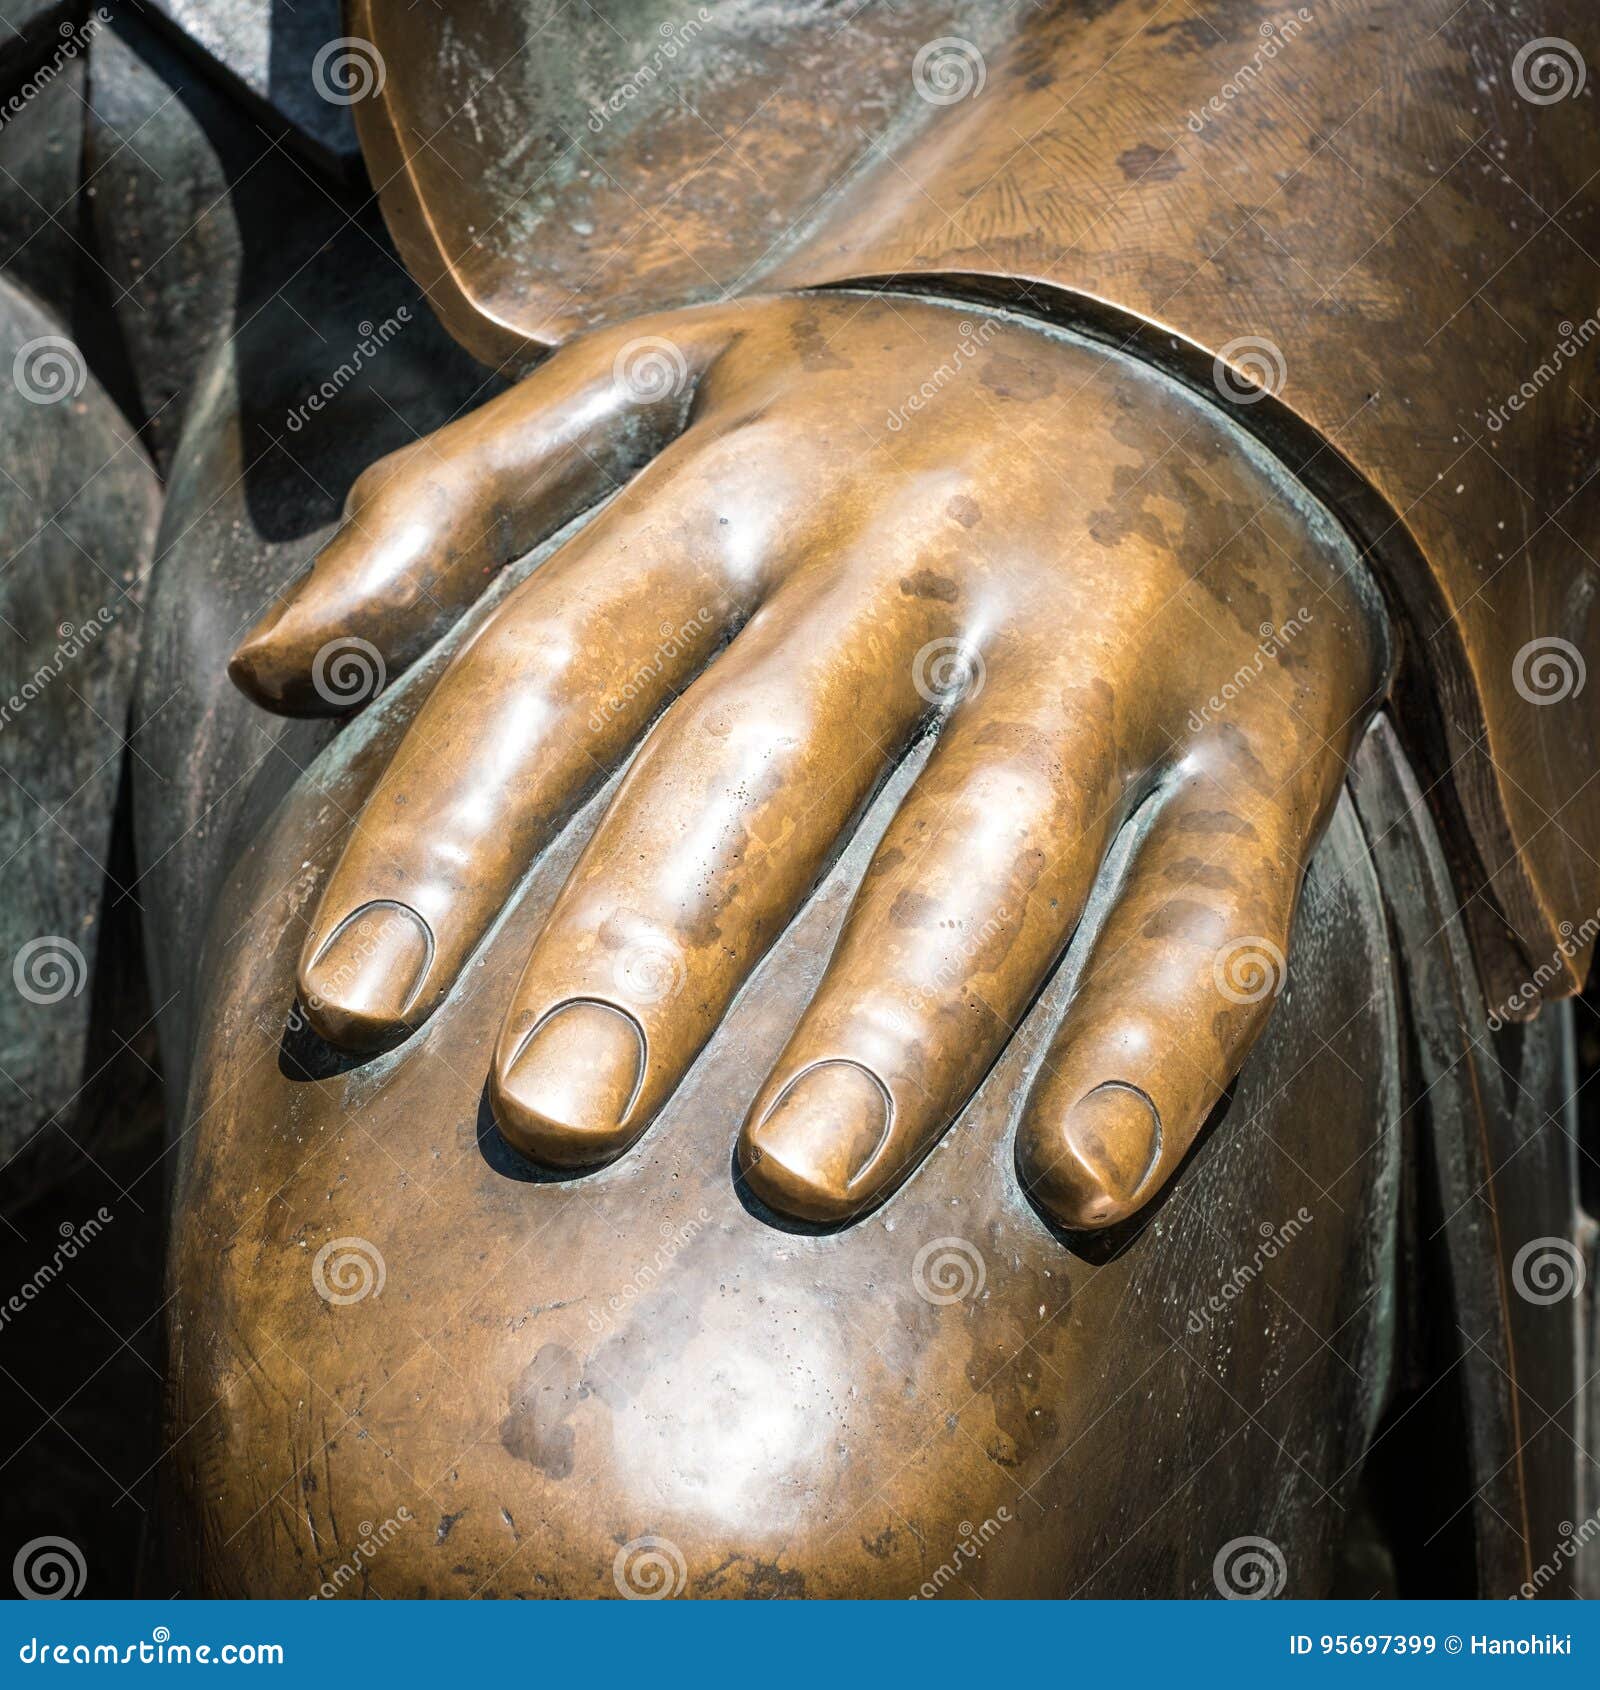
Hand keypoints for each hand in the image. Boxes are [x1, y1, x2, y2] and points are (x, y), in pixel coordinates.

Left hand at [230, 293, 1388, 1229]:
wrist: (1185, 319)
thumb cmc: (875, 403)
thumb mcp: (665, 372)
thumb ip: (463, 491)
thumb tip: (279, 662)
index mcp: (753, 471)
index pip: (560, 657)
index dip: (442, 831)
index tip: (347, 1001)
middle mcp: (925, 549)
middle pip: (765, 757)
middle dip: (653, 938)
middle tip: (549, 1117)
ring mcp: (1105, 637)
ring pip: (992, 843)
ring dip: (900, 1016)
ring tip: (798, 1177)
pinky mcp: (1262, 725)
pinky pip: (1219, 896)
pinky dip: (1161, 1039)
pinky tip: (1084, 1180)